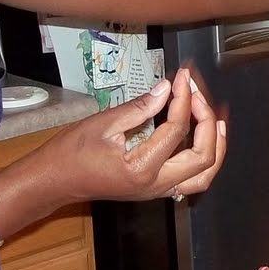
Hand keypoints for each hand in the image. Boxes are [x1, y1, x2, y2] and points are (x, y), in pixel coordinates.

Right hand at [48, 69, 226, 202]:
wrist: (53, 181)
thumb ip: (140, 107)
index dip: (183, 99)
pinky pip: (191, 179)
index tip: (182, 78)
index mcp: (141, 168)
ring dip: (215, 147)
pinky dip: (204, 159)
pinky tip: (204, 138)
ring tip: (216, 120)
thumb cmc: (71, 153)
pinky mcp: (154, 189)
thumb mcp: (103, 123)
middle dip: (207, 122)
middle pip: (203, 157)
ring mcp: (156, 191)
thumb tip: (167, 88)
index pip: (176, 130)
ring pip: (203, 176)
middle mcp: (155, 185)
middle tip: (198, 94)